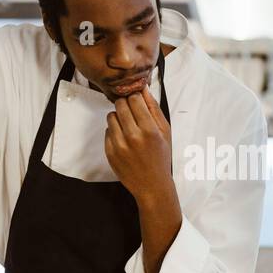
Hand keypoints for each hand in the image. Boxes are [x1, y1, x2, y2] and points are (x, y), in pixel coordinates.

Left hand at [105, 89, 172, 204]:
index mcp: (149, 130)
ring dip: (118, 117)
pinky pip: (107, 131)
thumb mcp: (165, 131)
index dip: (135, 97)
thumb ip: (154, 108)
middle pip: (120, 104)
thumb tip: (143, 88)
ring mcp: (119, 145)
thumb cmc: (161, 157)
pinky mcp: (110, 152)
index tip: (137, 101)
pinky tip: (124, 139)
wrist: (152, 185)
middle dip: (125, 105)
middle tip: (132, 112)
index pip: (134, 99)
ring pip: (111, 116)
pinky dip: (114, 131)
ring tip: (128, 126)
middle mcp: (133, 136)